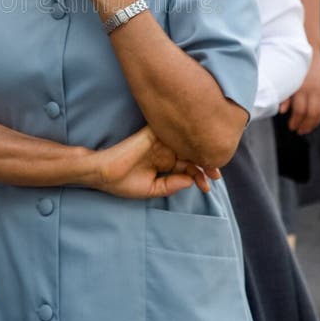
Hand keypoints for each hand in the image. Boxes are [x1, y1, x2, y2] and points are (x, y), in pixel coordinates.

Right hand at [92, 124, 213, 198]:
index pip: (187, 166)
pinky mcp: (152, 133)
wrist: (103, 172)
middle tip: (215, 175)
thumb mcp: (152, 189)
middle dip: (204, 164)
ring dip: (198, 153)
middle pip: (190, 154)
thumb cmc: (123, 183)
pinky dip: (185, 137)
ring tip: (210, 167)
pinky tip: (196, 147)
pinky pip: (171, 131)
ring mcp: (159, 141)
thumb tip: (190, 181)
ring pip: (184, 143)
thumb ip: (171, 185)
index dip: (199, 175)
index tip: (208, 186)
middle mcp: (165, 150)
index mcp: (164, 163)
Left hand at [279, 47, 319, 134]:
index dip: (296, 121)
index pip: (300, 110)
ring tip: (307, 129)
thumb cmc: (293, 67)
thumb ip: (284, 95)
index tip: (291, 127)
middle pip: (311, 113)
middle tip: (299, 131)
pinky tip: (316, 119)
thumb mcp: (286, 80)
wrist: (309, 51)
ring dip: (314, 122)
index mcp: (301, 88)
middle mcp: (313, 89)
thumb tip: (281, 111)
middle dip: (305, 125)